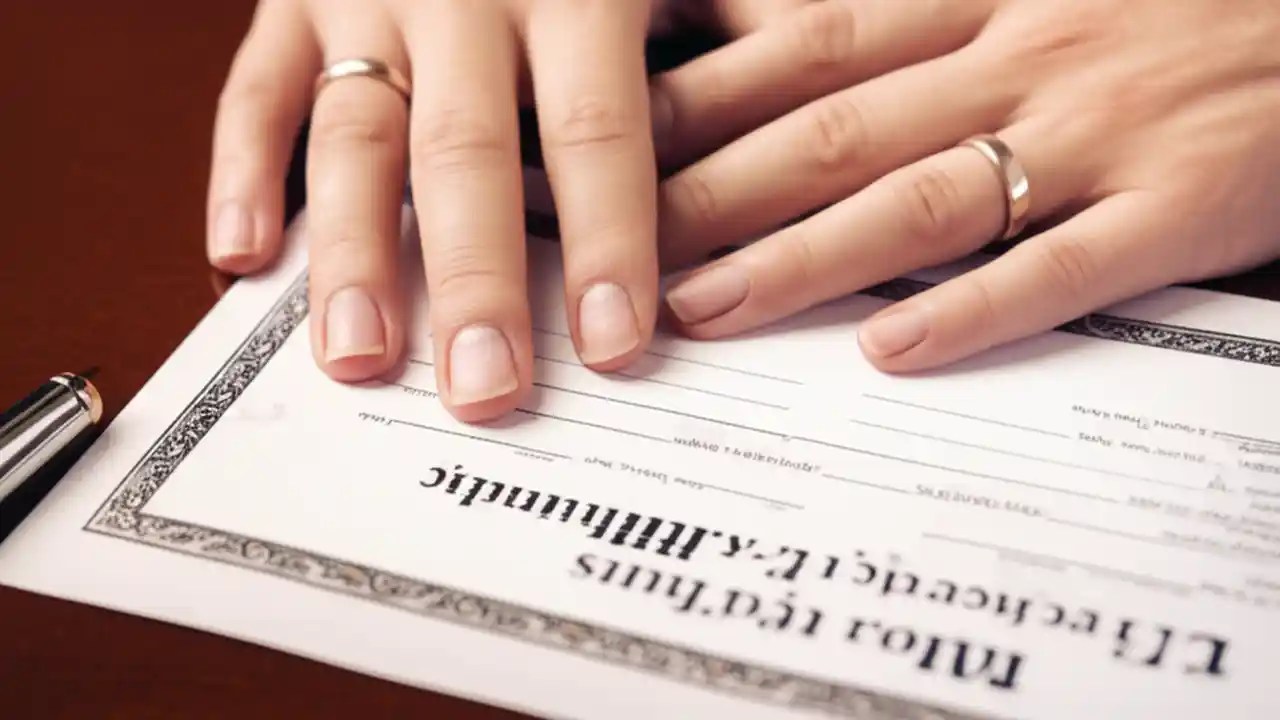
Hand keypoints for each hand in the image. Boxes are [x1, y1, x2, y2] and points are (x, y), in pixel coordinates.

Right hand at [205, 0, 806, 422]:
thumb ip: (748, 19)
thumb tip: (821, 119)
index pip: (598, 129)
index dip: (609, 238)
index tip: (619, 346)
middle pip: (467, 153)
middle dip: (476, 278)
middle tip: (488, 392)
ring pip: (352, 134)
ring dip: (350, 251)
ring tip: (359, 359)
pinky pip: (253, 86)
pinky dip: (240, 168)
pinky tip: (240, 258)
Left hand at [653, 0, 1279, 370]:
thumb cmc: (1171, 5)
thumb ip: (920, 13)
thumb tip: (789, 40)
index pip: (807, 47)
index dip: (699, 98)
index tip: (610, 143)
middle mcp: (1024, 57)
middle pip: (835, 130)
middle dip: (713, 193)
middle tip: (616, 248)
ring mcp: (1098, 133)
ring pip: (923, 200)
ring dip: (803, 258)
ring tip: (707, 310)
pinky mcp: (1177, 205)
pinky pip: (1061, 267)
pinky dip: (972, 309)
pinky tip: (891, 352)